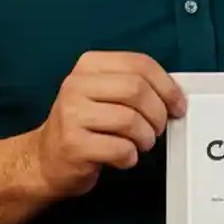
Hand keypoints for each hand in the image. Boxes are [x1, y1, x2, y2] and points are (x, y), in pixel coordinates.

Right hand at [31, 51, 185, 197]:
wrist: (45, 160)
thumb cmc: (83, 127)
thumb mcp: (103, 94)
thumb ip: (134, 86)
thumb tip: (175, 94)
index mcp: (88, 65)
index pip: (139, 64)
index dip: (167, 85)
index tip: (177, 104)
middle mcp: (76, 85)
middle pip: (137, 90)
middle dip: (157, 114)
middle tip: (157, 128)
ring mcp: (71, 114)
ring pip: (131, 120)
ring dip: (145, 138)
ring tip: (139, 144)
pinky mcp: (73, 144)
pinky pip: (120, 149)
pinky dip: (130, 156)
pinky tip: (122, 157)